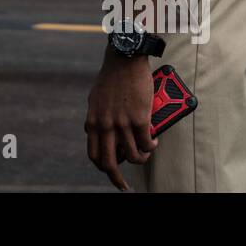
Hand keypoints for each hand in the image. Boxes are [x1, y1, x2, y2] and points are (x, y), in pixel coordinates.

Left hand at [84, 50, 157, 190]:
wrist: (124, 59)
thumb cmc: (111, 77)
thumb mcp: (95, 99)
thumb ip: (95, 117)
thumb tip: (93, 130)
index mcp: (92, 121)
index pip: (93, 154)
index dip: (102, 168)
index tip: (110, 172)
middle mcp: (105, 125)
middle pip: (109, 163)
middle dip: (117, 179)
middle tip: (124, 186)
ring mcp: (122, 123)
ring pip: (133, 156)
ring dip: (141, 159)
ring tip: (145, 153)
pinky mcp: (139, 118)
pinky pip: (146, 143)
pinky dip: (151, 146)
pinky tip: (153, 142)